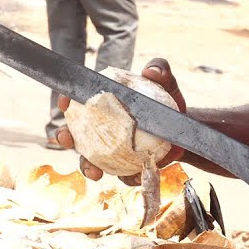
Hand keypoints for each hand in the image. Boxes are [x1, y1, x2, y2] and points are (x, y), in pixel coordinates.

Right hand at [55, 58, 186, 185]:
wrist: (183, 130)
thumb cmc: (167, 103)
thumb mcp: (167, 83)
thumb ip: (160, 70)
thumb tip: (150, 71)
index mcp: (103, 105)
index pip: (79, 102)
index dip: (67, 101)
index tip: (65, 101)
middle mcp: (100, 130)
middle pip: (74, 133)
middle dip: (65, 136)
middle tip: (66, 137)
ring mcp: (110, 151)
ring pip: (90, 160)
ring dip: (87, 166)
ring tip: (94, 171)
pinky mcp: (126, 168)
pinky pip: (122, 175)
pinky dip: (125, 178)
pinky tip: (133, 177)